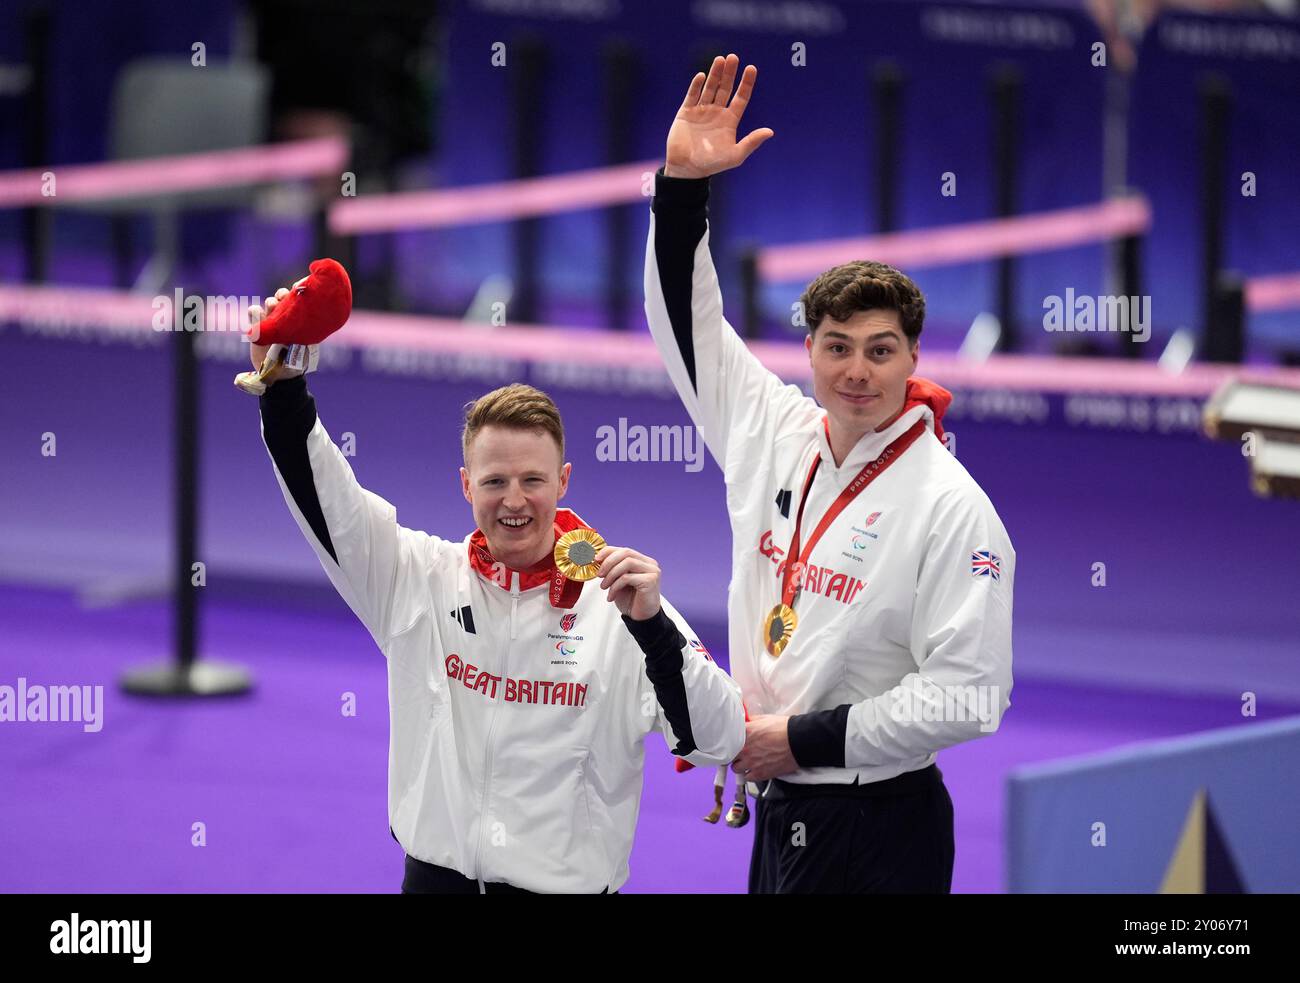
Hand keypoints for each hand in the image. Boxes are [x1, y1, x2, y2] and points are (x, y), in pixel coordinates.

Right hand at [246, 277, 308, 380]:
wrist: (279, 376)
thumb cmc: (296, 364)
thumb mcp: (304, 351)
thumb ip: (303, 340)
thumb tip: (305, 331)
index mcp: (297, 320)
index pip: (296, 299)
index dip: (296, 292)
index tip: (297, 290)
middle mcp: (284, 317)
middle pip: (282, 296)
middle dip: (282, 294)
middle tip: (283, 298)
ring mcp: (270, 321)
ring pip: (269, 302)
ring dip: (270, 303)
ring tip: (271, 309)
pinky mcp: (257, 327)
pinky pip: (253, 311)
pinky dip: (254, 312)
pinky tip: (258, 321)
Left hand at [595, 546, 661, 621]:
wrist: (641, 618)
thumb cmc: (631, 600)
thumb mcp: (618, 581)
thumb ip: (613, 568)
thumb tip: (598, 559)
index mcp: (643, 561)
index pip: (624, 550)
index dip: (608, 552)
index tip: (596, 559)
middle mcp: (649, 564)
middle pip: (626, 553)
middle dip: (608, 562)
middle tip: (599, 574)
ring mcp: (652, 571)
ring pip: (627, 563)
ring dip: (611, 575)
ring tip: (604, 586)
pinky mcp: (651, 581)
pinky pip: (627, 578)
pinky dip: (615, 586)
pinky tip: (611, 596)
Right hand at [664, 53, 773, 178]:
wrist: (687, 169)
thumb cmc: (712, 164)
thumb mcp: (736, 155)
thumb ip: (752, 142)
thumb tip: (770, 132)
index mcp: (730, 120)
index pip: (741, 97)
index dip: (746, 83)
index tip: (751, 68)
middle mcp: (716, 112)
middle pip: (725, 88)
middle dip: (729, 73)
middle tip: (733, 57)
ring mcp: (701, 111)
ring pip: (709, 88)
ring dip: (715, 74)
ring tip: (720, 59)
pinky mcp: (685, 112)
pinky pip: (692, 95)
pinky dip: (697, 85)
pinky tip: (702, 76)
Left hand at [731, 715, 796, 780]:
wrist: (798, 742)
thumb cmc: (784, 729)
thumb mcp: (764, 719)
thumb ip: (751, 721)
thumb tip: (745, 721)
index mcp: (744, 733)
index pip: (727, 739)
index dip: (729, 742)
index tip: (731, 743)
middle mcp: (745, 749)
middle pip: (730, 755)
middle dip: (734, 754)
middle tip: (740, 753)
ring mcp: (751, 762)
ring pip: (736, 768)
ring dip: (740, 765)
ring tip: (747, 762)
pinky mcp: (760, 773)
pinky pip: (747, 777)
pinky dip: (750, 774)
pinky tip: (755, 769)